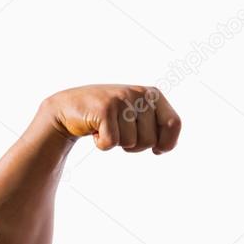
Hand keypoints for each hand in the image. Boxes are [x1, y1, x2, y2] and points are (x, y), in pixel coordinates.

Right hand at [39, 84, 181, 153]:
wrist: (70, 108)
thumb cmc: (109, 117)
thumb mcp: (138, 117)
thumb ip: (157, 127)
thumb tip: (166, 147)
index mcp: (153, 94)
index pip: (174, 124)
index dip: (167, 143)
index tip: (157, 150)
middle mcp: (140, 93)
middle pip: (151, 140)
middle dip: (136, 146)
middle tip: (120, 132)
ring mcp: (122, 99)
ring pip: (132, 144)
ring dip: (118, 144)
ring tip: (107, 128)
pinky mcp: (104, 109)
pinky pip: (112, 143)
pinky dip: (102, 144)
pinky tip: (95, 130)